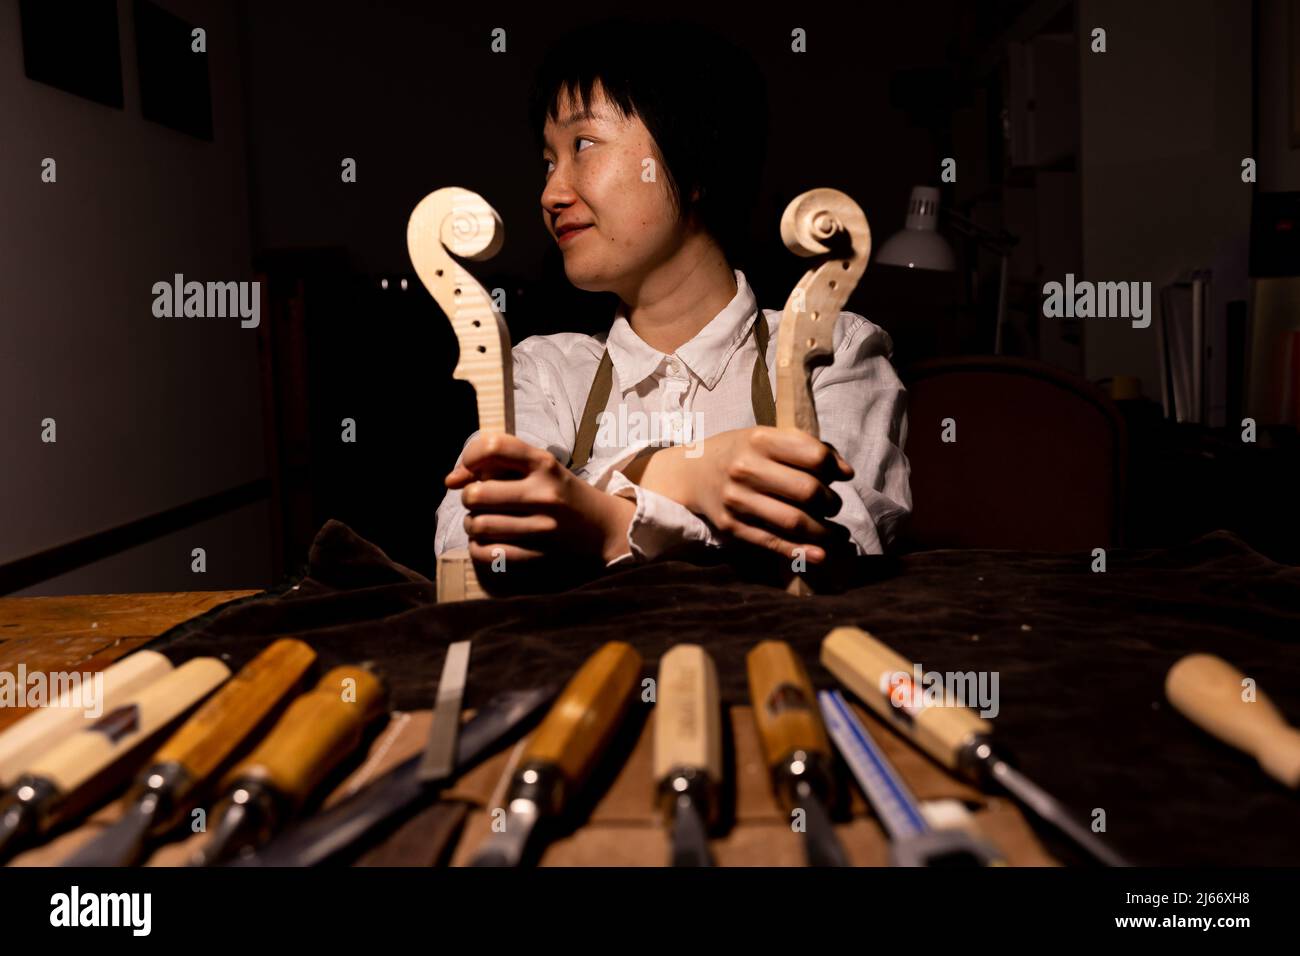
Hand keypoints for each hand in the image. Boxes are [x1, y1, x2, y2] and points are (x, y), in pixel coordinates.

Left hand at [445, 433, 634, 566]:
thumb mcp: (539, 468)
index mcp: (544, 464)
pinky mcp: (539, 556)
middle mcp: (543, 493)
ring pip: (478, 525)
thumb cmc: (562, 493)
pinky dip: (479, 547)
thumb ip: (496, 466)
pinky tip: (489, 541)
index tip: (470, 468)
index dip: (469, 456)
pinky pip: (487, 552)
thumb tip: (450, 481)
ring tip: (483, 521)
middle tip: (479, 500)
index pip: (492, 447)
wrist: (605, 529)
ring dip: (472, 524)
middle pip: (476, 493)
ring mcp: (542, 527)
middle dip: (469, 497)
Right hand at [629, 426, 853, 564]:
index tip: (843, 475)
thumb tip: (845, 472)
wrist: (689, 474)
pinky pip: (773, 543)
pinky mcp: (732, 526)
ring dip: (823, 530)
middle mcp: (745, 469)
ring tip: (833, 531)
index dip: (835, 468)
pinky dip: (800, 552)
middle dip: (831, 502)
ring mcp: (737, 500)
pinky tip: (820, 555)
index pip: (813, 456)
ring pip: (794, 521)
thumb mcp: (764, 437)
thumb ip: (804, 447)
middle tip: (833, 505)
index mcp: (758, 440)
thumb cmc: (737, 452)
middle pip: (807, 491)